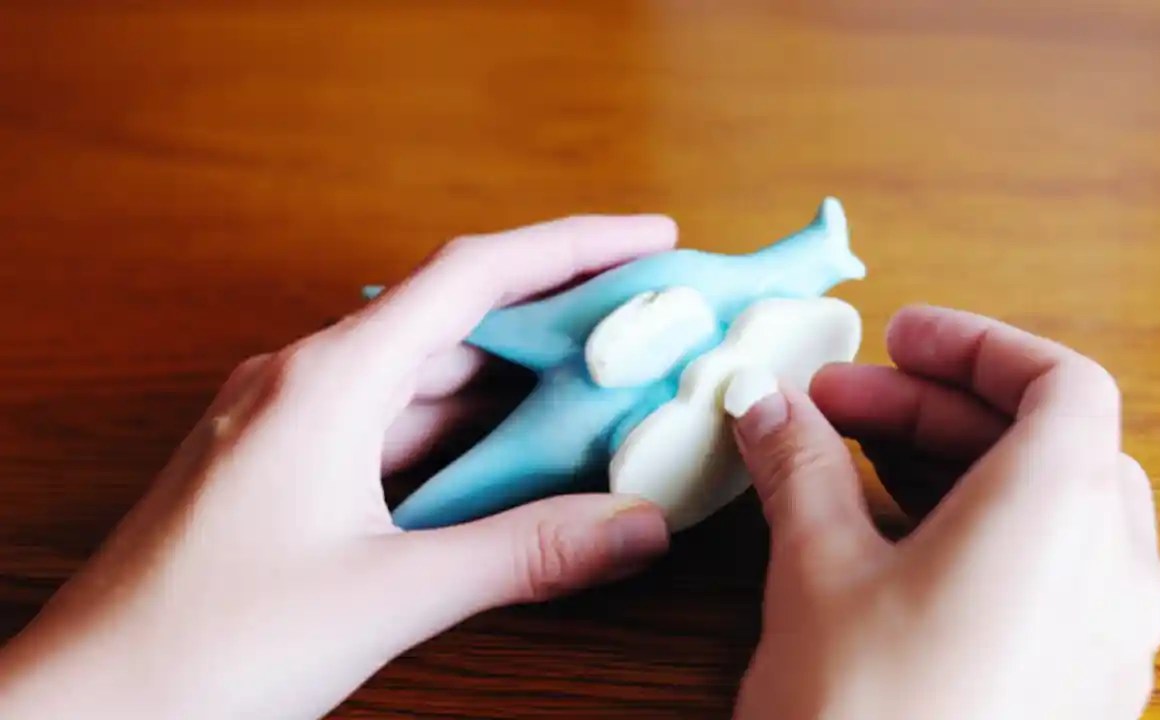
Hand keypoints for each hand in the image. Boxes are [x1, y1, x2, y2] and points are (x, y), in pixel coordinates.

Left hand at [0, 216, 675, 719]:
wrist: (83, 709)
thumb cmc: (206, 645)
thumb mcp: (388, 594)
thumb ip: (523, 554)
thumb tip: (639, 526)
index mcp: (328, 379)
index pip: (473, 275)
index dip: (572, 246)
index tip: (651, 238)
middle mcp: (305, 382)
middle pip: (453, 322)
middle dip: (555, 321)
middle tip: (643, 326)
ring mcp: (288, 427)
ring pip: (421, 383)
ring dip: (508, 388)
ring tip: (599, 394)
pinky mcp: (281, 473)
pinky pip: (390, 432)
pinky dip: (458, 439)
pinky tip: (507, 463)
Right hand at [730, 305, 1159, 719]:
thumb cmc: (862, 717)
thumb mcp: (814, 569)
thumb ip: (797, 465)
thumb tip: (766, 404)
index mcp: (1063, 514)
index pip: (1058, 380)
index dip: (973, 344)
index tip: (893, 336)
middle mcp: (1113, 571)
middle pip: (1047, 442)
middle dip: (935, 410)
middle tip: (834, 406)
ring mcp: (1106, 640)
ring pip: (1049, 512)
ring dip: (952, 472)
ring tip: (847, 472)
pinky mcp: (1080, 690)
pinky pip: (1046, 579)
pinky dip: (977, 538)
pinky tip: (890, 554)